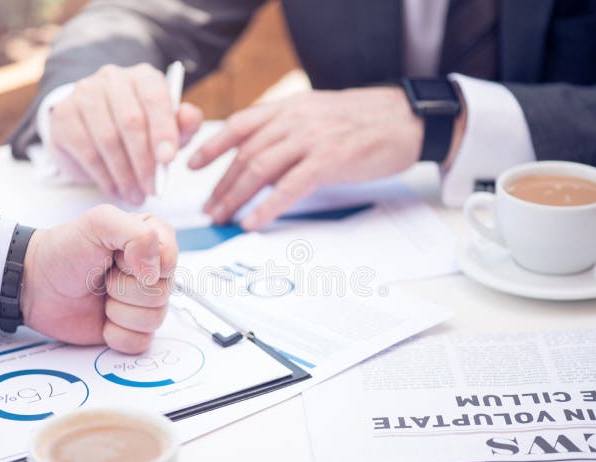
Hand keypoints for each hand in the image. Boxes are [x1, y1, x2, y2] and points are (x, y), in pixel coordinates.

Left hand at [20, 205, 177, 352]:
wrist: (35, 285)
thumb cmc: (65, 250)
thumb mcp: (98, 223)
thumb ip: (137, 234)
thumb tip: (154, 273)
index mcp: (152, 240)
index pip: (170, 260)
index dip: (143, 263)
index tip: (116, 257)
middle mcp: (153, 272)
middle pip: (162, 293)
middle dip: (125, 288)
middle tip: (103, 277)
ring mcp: (143, 303)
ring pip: (154, 319)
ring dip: (119, 311)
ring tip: (100, 296)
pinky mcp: (132, 329)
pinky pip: (141, 342)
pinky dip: (117, 334)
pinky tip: (102, 320)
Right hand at [49, 63, 203, 203]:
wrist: (95, 126)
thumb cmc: (142, 129)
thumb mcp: (169, 128)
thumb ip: (184, 124)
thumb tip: (189, 116)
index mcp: (143, 77)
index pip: (155, 98)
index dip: (163, 130)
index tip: (168, 160)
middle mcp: (111, 79)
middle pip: (130, 121)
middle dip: (144, 161)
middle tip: (154, 189)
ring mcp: (83, 95)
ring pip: (107, 139)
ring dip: (125, 174)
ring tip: (136, 195)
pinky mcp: (63, 116)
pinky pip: (86, 151)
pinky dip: (104, 176)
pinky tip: (115, 190)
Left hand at [190, 87, 464, 229]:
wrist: (404, 119)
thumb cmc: (362, 121)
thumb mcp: (317, 114)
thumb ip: (286, 134)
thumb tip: (260, 168)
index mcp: (288, 107)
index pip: (239, 125)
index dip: (212, 147)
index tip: (191, 166)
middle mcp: (294, 119)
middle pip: (245, 154)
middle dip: (221, 184)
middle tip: (209, 207)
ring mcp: (310, 139)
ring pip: (260, 170)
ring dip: (236, 197)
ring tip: (223, 217)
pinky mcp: (328, 160)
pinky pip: (288, 188)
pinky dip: (266, 207)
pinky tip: (252, 221)